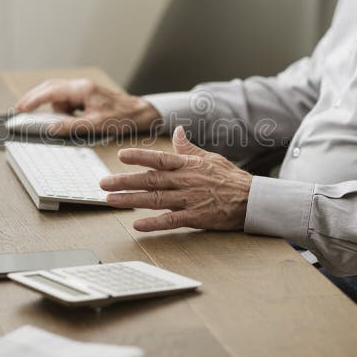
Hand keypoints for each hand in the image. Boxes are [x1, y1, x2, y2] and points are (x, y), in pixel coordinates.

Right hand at [15, 79, 160, 135]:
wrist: (139, 112)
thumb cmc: (121, 117)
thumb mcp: (95, 125)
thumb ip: (71, 126)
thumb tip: (51, 128)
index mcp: (82, 89)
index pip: (51, 91)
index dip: (33, 99)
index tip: (21, 108)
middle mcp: (80, 86)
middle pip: (50, 87)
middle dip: (34, 98)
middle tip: (21, 110)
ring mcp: (82, 89)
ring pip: (58, 95)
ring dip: (55, 109)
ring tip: (62, 123)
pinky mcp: (85, 95)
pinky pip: (67, 100)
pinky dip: (63, 110)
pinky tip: (70, 120)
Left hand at [100, 126, 252, 231]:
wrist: (252, 200)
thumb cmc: (230, 178)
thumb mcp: (210, 158)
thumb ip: (189, 148)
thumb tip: (177, 132)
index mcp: (188, 166)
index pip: (159, 159)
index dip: (139, 157)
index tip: (120, 156)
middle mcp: (185, 181)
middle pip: (150, 180)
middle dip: (124, 181)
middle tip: (103, 183)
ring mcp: (190, 200)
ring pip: (155, 200)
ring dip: (131, 200)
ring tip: (111, 201)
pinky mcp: (196, 217)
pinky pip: (171, 221)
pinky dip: (154, 223)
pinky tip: (137, 225)